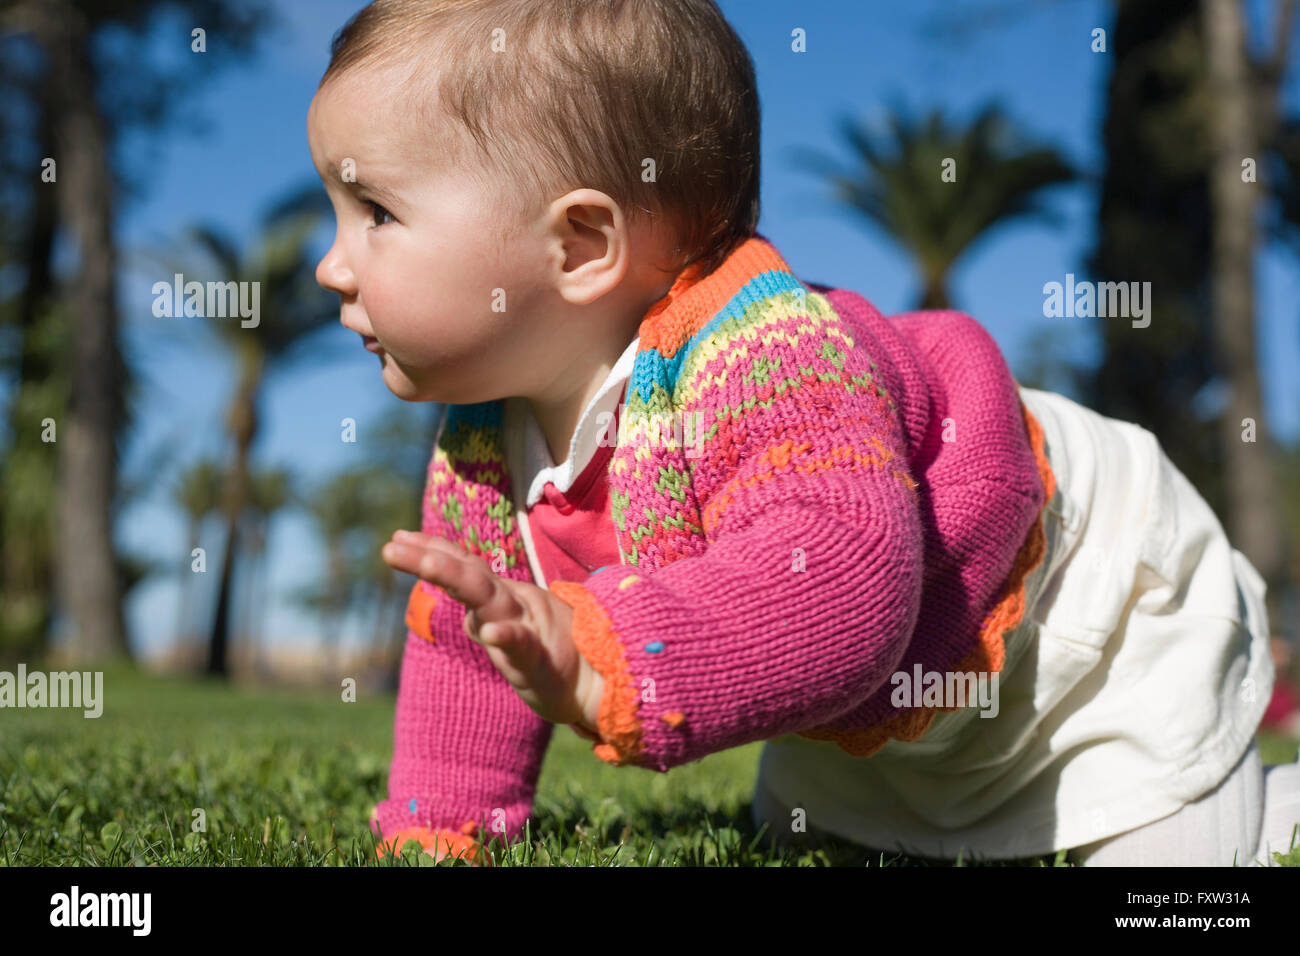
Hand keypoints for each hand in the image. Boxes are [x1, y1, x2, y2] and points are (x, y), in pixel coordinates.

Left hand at [382, 530, 603, 734]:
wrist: (599, 683)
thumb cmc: (553, 656)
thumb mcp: (514, 633)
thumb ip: (492, 620)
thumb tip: (470, 619)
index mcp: (502, 600)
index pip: (464, 566)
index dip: (432, 550)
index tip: (397, 538)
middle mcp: (511, 605)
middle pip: (467, 575)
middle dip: (430, 558)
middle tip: (392, 546)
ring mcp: (527, 628)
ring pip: (488, 599)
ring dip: (455, 578)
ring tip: (425, 564)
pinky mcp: (541, 660)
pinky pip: (522, 645)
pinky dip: (506, 636)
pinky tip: (488, 632)